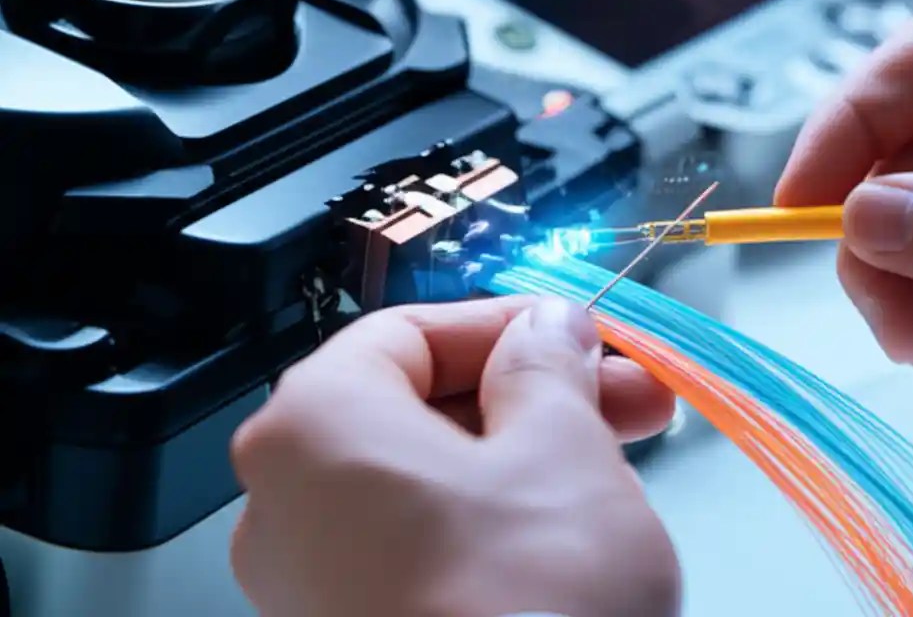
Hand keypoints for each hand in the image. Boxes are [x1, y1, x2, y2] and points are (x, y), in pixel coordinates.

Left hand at [229, 296, 679, 616]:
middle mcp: (288, 506)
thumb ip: (548, 367)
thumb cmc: (525, 604)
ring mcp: (314, 584)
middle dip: (534, 392)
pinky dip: (492, 522)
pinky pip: (422, 547)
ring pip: (428, 482)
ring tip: (618, 456)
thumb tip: (545, 332)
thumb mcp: (562, 446)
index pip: (408, 333)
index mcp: (316, 427)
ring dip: (523, 454)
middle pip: (419, 409)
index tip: (573, 333)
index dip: (504, 325)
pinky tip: (568, 527)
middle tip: (622, 393)